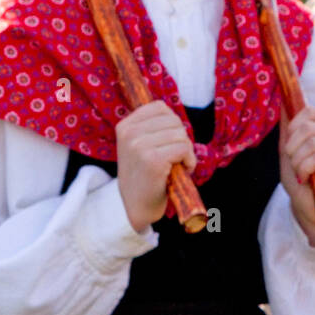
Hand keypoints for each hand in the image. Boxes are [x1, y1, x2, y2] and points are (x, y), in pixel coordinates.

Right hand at [115, 101, 194, 231]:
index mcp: (125, 126)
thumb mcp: (140, 145)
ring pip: (181, 134)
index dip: (172, 125)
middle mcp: (129, 133)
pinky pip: (184, 148)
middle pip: (174, 121)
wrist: (135, 206)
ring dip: (186, 151)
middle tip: (173, 158)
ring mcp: (139, 145)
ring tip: (175, 165)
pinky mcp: (152, 159)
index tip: (166, 144)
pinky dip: (189, 161)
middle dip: (180, 139)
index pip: (160, 108)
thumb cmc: (144, 175)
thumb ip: (153, 127)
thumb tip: (175, 115)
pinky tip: (180, 171)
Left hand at [280, 107, 314, 247]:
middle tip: (294, 165)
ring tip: (300, 173)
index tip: (289, 147)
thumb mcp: (288, 152)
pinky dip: (305, 168)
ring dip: (298, 161)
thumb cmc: (300, 182)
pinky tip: (306, 179)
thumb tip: (284, 101)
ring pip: (314, 142)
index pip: (310, 111)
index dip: (293, 127)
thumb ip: (288, 128)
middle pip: (309, 127)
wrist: (308, 209)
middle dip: (292, 148)